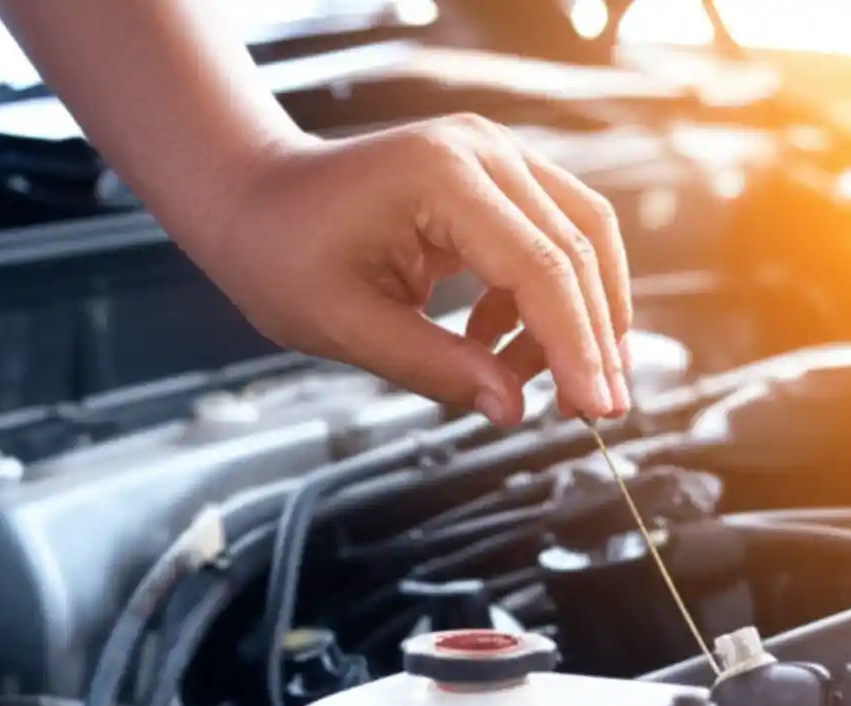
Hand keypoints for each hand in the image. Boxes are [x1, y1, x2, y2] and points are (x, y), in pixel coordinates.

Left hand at [194, 114, 632, 425]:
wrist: (253, 198)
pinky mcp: (497, 175)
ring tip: (554, 386)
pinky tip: (499, 345)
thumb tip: (514, 409)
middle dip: (593, 337)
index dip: (577, 345)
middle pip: (577, 248)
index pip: (540, 267)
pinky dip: (544, 299)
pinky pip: (552, 236)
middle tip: (595, 410)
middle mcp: (484, 150)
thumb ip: (435, 367)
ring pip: (582, 236)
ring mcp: (496, 155)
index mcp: (441, 176)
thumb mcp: (345, 325)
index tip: (597, 408)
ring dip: (584, 315)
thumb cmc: (280, 253)